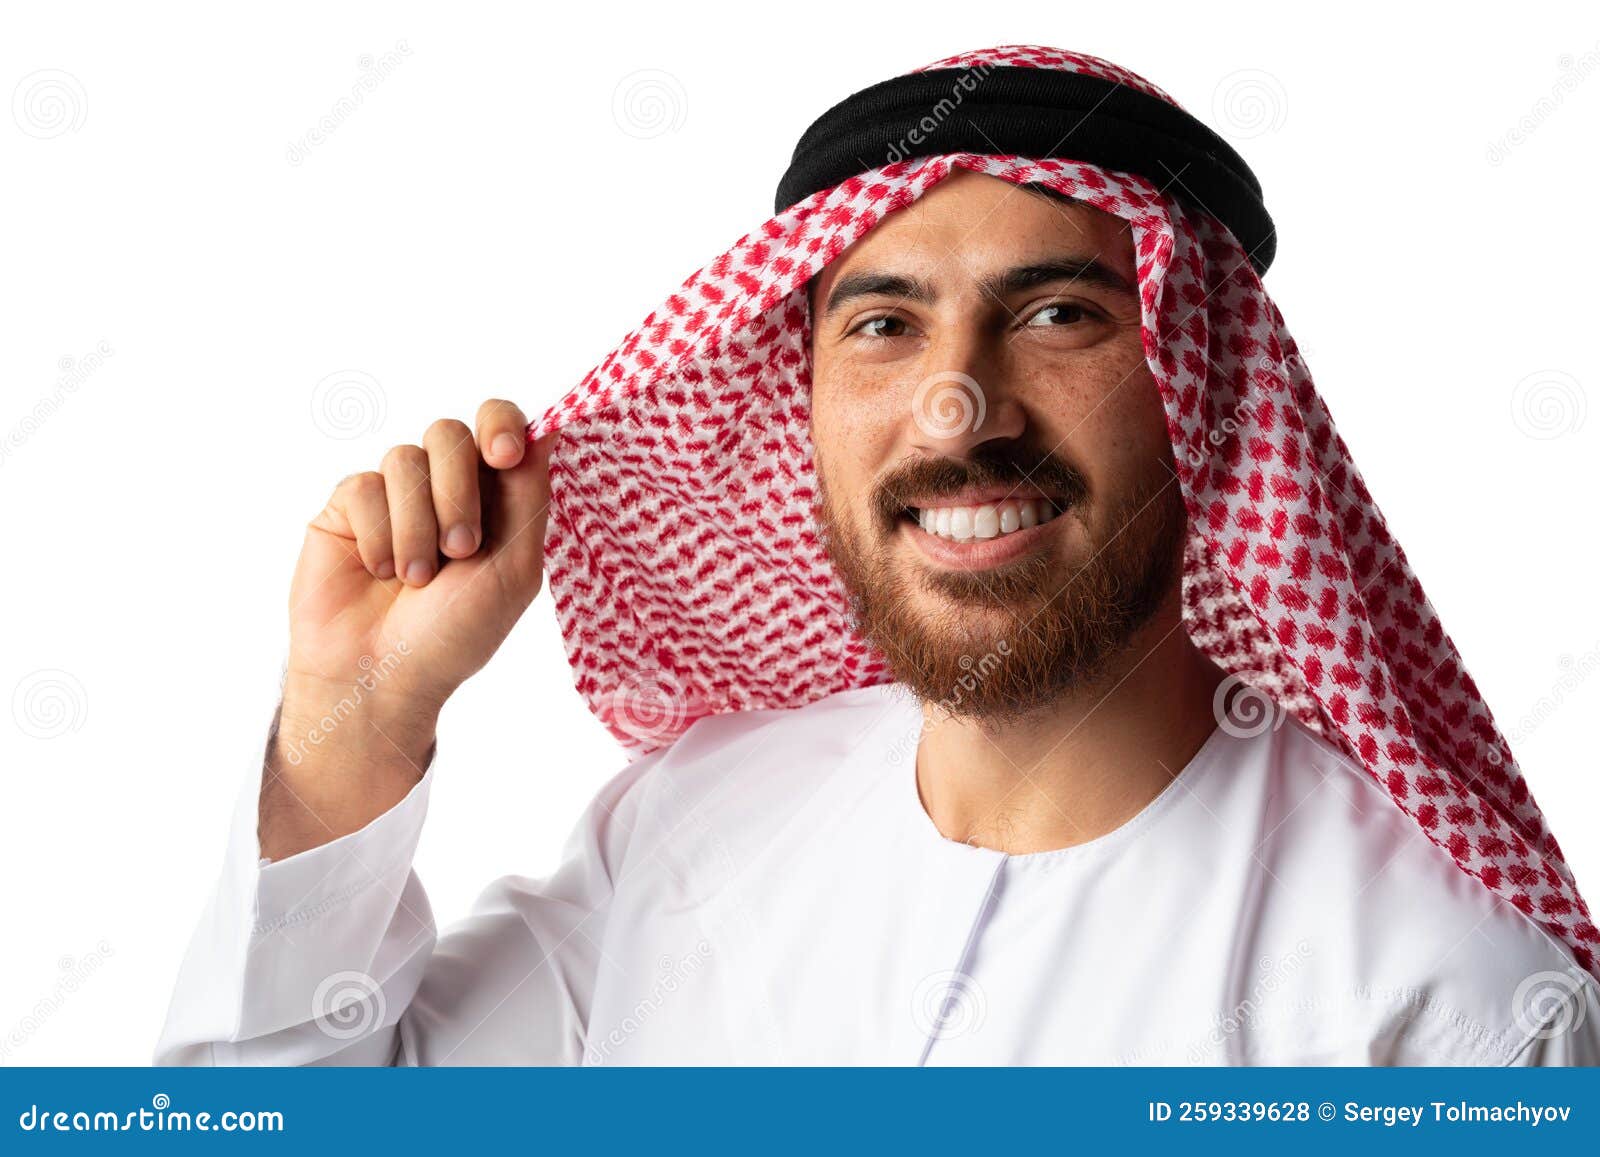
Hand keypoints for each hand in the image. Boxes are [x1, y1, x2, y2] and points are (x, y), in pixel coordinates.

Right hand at [262, 400, 553, 858]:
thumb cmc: (455, 633)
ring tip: (416, 579)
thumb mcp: (513, 569)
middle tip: (461, 550)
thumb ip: (530, 495)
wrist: (380, 677)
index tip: (504, 456)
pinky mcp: (348, 506)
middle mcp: (444, 486)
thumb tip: (553, 426)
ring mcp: (394, 493)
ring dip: (418, 526)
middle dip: (458, 493)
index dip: (501, 424)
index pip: (500, 424)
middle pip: (451, 433)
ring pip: (405, 457)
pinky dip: (379, 536)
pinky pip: (364, 486)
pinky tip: (379, 572)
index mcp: (494, 496)